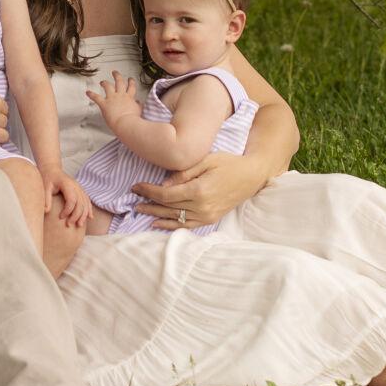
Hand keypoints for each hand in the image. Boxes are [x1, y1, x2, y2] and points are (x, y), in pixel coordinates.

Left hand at [44, 167, 91, 227]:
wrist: (52, 170)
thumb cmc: (48, 179)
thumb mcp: (45, 188)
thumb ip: (46, 199)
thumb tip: (46, 212)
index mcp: (67, 184)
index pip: (71, 199)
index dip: (68, 210)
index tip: (61, 217)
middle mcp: (76, 186)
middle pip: (80, 203)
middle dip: (76, 215)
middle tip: (69, 225)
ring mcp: (80, 188)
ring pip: (86, 203)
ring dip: (84, 215)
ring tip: (79, 225)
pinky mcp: (81, 191)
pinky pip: (87, 201)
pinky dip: (89, 209)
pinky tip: (90, 217)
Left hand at [85, 70, 141, 126]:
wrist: (127, 123)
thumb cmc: (133, 120)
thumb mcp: (138, 111)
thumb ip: (137, 105)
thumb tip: (138, 103)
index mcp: (129, 97)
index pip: (131, 87)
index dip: (131, 82)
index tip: (130, 79)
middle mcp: (121, 95)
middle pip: (119, 82)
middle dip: (117, 76)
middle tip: (115, 73)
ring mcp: (112, 98)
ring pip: (108, 86)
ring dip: (104, 83)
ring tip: (102, 82)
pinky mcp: (104, 104)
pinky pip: (96, 97)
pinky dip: (91, 94)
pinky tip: (88, 92)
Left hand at [132, 151, 261, 228]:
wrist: (251, 176)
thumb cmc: (229, 163)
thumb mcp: (206, 160)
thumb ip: (184, 172)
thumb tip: (164, 183)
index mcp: (199, 189)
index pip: (166, 194)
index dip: (149, 191)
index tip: (136, 187)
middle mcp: (202, 206)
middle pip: (168, 207)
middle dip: (149, 203)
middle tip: (133, 199)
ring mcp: (207, 215)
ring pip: (175, 218)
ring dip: (156, 215)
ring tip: (141, 211)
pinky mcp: (210, 219)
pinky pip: (187, 225)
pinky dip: (170, 225)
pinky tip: (157, 223)